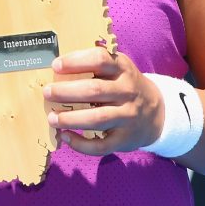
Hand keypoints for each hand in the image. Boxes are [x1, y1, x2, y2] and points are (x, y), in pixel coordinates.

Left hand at [42, 47, 163, 154]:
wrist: (157, 112)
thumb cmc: (124, 86)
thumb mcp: (118, 69)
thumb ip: (94, 66)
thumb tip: (56, 69)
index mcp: (123, 69)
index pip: (100, 60)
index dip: (76, 61)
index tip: (55, 65)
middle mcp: (128, 91)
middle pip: (94, 90)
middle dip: (66, 92)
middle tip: (47, 92)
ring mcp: (128, 116)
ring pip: (97, 119)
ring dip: (71, 119)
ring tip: (52, 118)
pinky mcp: (125, 138)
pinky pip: (101, 145)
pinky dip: (81, 144)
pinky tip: (66, 137)